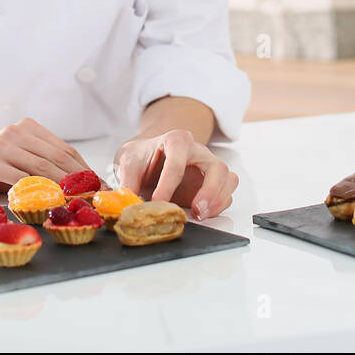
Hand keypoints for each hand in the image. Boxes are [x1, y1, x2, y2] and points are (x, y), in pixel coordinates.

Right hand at [0, 117, 91, 194]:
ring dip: (63, 186)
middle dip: (80, 179)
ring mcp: (2, 145)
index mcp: (27, 128)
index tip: (100, 186)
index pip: (64, 149)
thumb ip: (43, 166)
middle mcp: (15, 132)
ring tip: (79, 202)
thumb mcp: (19, 162)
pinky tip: (50, 203)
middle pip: (56, 157)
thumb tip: (80, 185)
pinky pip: (21, 179)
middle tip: (96, 196)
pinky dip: (38, 192)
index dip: (84, 168)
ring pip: (42, 168)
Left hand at [114, 129, 237, 219]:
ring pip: (228, 179)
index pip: (177, 162)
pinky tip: (202, 214)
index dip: (167, 184)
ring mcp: (208, 167)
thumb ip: (127, 182)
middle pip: (216, 167)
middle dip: (209, 191)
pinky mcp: (212, 183)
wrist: (148, 157)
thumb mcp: (127, 163)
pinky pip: (226, 194)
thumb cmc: (141, 157)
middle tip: (196, 210)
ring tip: (200, 215)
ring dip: (218, 200)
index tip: (156, 202)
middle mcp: (198, 151)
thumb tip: (127, 204)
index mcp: (176, 140)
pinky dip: (218, 206)